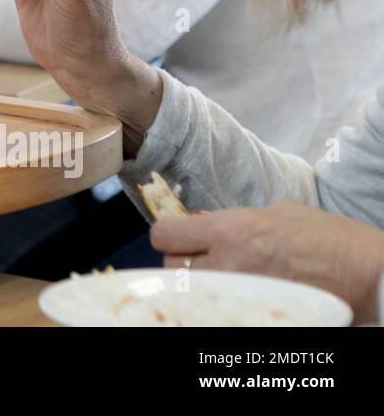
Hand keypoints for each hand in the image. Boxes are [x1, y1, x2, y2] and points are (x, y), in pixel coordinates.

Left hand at [153, 201, 383, 323]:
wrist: (364, 272)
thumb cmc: (327, 238)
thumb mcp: (276, 212)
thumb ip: (234, 219)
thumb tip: (206, 223)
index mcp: (229, 230)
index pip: (165, 234)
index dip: (169, 235)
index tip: (180, 236)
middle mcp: (226, 263)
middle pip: (169, 269)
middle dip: (180, 263)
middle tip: (199, 261)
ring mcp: (237, 295)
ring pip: (188, 295)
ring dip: (196, 286)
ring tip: (220, 280)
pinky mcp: (250, 317)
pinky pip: (214, 314)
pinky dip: (217, 307)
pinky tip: (234, 300)